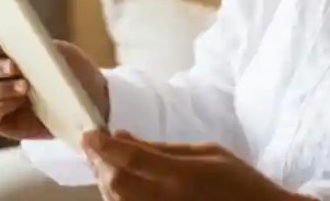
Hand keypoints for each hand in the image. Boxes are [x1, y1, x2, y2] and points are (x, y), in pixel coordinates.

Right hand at [0, 35, 108, 140]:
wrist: (88, 99)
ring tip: (25, 87)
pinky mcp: (0, 122)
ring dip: (0, 88)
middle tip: (16, 68)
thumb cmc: (71, 71)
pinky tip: (18, 102)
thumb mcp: (59, 53)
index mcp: (0, 54)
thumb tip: (23, 45)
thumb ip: (39, 48)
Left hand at [81, 129, 315, 200]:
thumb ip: (162, 147)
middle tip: (93, 148)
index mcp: (182, 176)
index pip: (131, 157)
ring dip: (105, 181)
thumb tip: (123, 136)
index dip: (104, 146)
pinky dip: (117, 198)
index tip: (89, 134)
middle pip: (116, 184)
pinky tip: (119, 185)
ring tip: (104, 163)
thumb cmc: (239, 182)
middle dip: (99, 164)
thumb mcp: (207, 152)